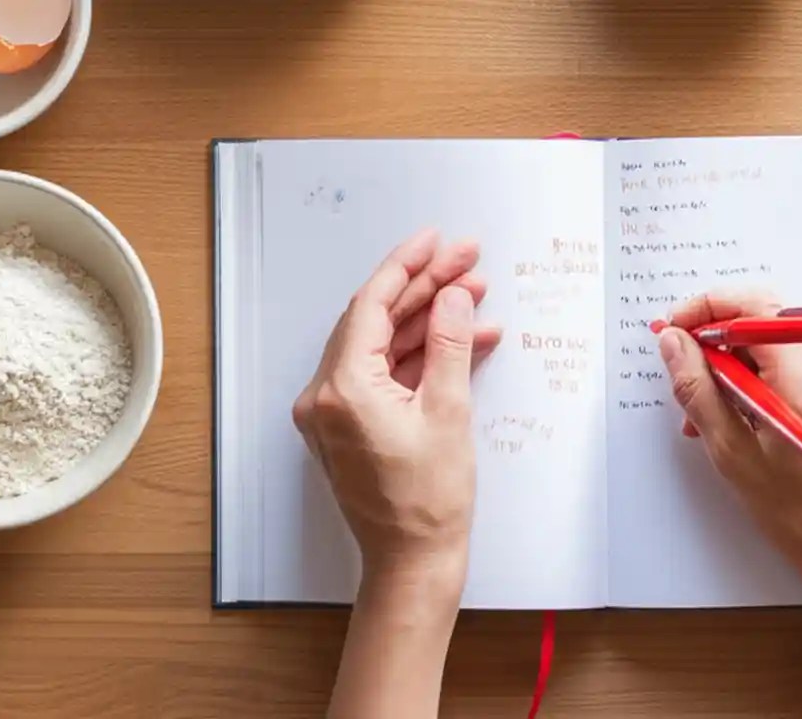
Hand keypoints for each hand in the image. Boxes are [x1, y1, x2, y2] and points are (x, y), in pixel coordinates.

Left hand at [292, 229, 501, 590]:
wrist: (413, 561)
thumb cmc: (428, 502)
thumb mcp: (448, 412)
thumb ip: (449, 345)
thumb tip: (453, 297)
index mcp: (341, 389)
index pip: (371, 306)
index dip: (407, 266)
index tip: (435, 240)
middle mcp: (325, 396)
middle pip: (377, 321)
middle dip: (425, 289)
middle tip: (467, 262)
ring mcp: (335, 412)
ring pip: (384, 346)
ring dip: (429, 320)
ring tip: (475, 295)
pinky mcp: (350, 425)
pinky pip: (385, 375)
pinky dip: (421, 357)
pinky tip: (463, 340)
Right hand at [657, 291, 801, 588]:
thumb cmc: (796, 513)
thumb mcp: (732, 453)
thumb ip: (698, 389)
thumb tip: (674, 342)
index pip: (753, 309)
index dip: (706, 310)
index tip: (674, 328)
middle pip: (764, 318)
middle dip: (716, 336)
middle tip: (682, 367)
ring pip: (773, 340)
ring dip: (734, 361)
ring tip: (704, 409)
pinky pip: (791, 361)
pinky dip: (757, 376)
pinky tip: (736, 413)